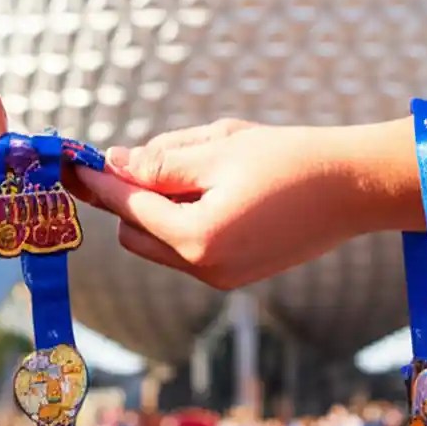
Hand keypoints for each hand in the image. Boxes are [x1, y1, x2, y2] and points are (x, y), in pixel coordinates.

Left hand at [71, 119, 390, 289]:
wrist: (354, 188)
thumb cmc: (292, 160)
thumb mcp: (220, 148)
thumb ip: (161, 161)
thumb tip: (115, 164)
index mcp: (198, 237)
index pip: (127, 206)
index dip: (98, 180)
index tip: (72, 161)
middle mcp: (205, 268)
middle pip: (134, 234)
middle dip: (131, 198)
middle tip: (146, 158)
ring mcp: (222, 277)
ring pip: (159, 244)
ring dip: (159, 210)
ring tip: (199, 172)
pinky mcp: (238, 275)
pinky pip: (189, 249)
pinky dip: (185, 221)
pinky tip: (217, 190)